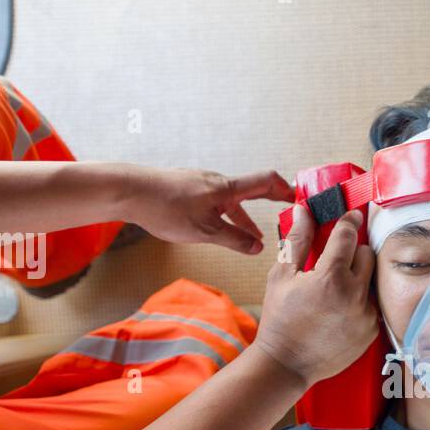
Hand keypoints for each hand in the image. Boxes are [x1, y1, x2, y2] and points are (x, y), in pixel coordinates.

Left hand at [121, 167, 294, 253]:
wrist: (129, 191)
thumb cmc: (165, 208)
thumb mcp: (205, 232)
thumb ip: (234, 240)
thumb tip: (258, 248)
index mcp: (226, 188)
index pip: (266, 182)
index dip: (286, 189)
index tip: (301, 198)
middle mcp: (217, 182)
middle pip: (250, 193)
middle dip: (268, 207)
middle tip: (286, 215)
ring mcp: (201, 185)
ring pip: (230, 202)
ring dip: (244, 218)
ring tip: (254, 238)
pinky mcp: (187, 190)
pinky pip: (215, 203)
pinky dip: (226, 216)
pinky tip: (219, 230)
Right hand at [252, 205, 377, 387]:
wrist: (287, 363)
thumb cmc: (280, 319)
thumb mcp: (281, 276)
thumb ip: (297, 240)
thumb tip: (304, 210)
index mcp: (330, 277)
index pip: (348, 234)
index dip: (348, 221)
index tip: (350, 216)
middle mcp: (354, 295)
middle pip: (367, 253)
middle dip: (352, 252)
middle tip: (335, 261)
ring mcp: (367, 314)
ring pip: (372, 278)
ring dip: (359, 277)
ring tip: (336, 288)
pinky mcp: (373, 330)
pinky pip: (374, 303)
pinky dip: (361, 300)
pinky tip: (341, 309)